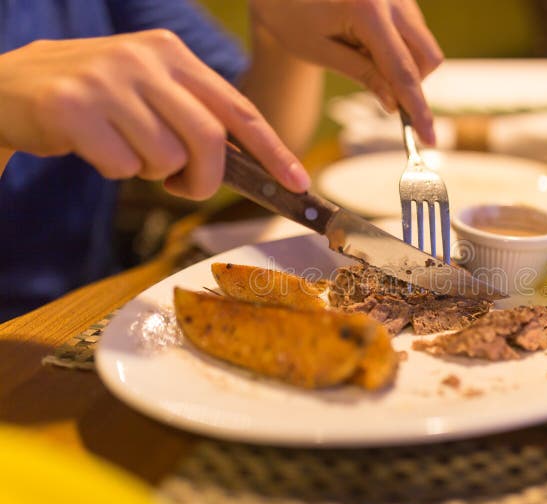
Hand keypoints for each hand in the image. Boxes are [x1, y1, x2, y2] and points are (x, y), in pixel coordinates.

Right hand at [0, 30, 309, 198]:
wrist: (9, 86)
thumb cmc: (93, 99)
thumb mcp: (148, 89)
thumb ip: (193, 115)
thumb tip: (247, 163)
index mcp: (172, 53)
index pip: (238, 109)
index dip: (273, 150)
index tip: (298, 183)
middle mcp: (144, 58)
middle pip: (208, 140)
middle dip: (204, 178)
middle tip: (184, 187)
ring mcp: (108, 79)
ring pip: (164, 158)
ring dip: (150, 173)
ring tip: (124, 150)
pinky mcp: (74, 106)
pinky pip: (123, 167)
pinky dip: (116, 172)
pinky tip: (95, 148)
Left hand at [250, 0, 442, 144]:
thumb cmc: (293, 18)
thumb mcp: (321, 52)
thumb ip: (363, 76)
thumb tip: (395, 104)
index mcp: (367, 10)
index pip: (403, 70)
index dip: (417, 108)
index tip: (429, 139)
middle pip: (428, 57)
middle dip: (412, 83)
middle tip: (382, 91)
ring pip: (424, 46)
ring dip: (403, 65)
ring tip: (360, 54)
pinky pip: (415, 33)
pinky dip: (399, 50)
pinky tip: (366, 43)